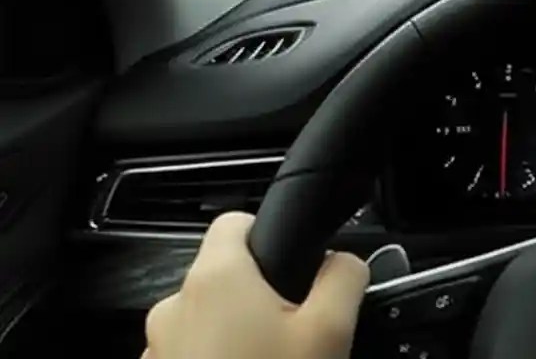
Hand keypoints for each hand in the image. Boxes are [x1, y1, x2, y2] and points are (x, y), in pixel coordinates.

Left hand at [143, 212, 369, 358]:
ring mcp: (158, 349)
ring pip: (207, 322)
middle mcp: (174, 306)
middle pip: (225, 278)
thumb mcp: (330, 331)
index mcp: (216, 277)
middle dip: (260, 299)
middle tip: (296, 335)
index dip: (270, 237)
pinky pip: (192, 357)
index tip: (296, 271)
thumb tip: (343, 260)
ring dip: (236, 337)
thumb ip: (344, 277)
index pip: (235, 223)